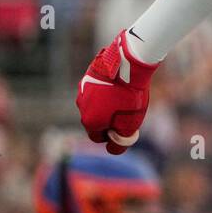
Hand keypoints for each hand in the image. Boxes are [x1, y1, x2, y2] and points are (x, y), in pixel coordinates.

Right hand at [76, 29, 160, 153]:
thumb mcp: (130, 124)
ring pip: (94, 104)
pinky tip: (119, 85)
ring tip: (124, 97)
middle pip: (94, 121)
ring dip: (106, 105)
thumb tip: (113, 148)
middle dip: (108, 120)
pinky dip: (105, 91)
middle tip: (126, 112)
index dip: (111, 136)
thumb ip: (121, 140)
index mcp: (90, 121)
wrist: (126, 64)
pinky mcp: (87, 77)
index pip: (97, 137)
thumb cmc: (129, 96)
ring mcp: (82, 91)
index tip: (124, 128)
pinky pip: (96, 90)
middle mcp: (81, 107)